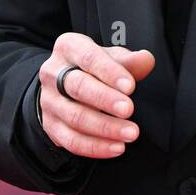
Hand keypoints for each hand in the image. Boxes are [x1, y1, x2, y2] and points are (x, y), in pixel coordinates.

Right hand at [38, 33, 154, 158]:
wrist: (63, 84)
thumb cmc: (93, 67)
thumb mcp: (110, 57)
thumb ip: (128, 61)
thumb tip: (146, 60)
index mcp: (68, 47)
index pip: (88, 58)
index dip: (109, 72)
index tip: (130, 86)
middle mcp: (53, 73)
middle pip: (77, 87)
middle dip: (105, 100)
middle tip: (129, 110)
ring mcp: (49, 101)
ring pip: (74, 117)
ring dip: (105, 128)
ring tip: (130, 133)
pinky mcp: (50, 126)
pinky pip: (71, 140)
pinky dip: (95, 146)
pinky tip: (116, 147)